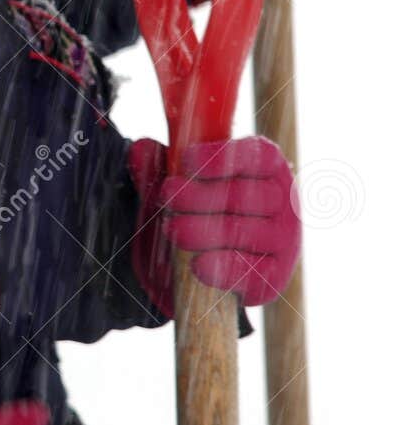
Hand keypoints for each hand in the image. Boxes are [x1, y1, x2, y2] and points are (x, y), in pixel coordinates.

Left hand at [128, 135, 300, 310]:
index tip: (185, 160)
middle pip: (246, 195)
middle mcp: (284, 200)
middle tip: (167, 197)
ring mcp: (285, 239)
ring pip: (247, 233)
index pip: (256, 155)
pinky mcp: (277, 275)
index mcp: (268, 167)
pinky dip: (225, 269)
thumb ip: (161, 165)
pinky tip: (198, 265)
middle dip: (201, 196)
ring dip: (206, 232)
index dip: (221, 156)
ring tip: (172, 230)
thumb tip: (139, 149)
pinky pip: (254, 273)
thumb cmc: (201, 207)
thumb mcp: (179, 183)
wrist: (212, 260)